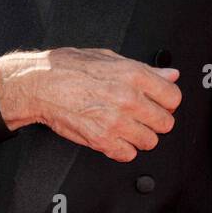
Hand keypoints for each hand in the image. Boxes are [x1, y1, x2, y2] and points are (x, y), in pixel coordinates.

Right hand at [0, 47, 180, 161]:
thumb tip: (168, 75)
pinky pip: (128, 154)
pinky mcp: (101, 140)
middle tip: (143, 116)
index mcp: (133, 75)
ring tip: (127, 127)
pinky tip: (115, 137)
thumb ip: (143, 69)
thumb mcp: (108, 58)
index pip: (173, 97)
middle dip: (156, 121)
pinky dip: (123, 149)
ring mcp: (116, 122)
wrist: (38, 85)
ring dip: (140, 137)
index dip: (167, 101)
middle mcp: (128, 99)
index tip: (160, 103)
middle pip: (165, 122)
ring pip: (150, 142)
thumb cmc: (66, 68)